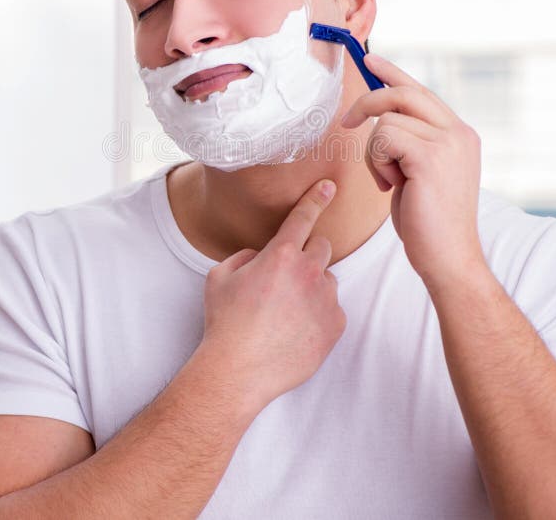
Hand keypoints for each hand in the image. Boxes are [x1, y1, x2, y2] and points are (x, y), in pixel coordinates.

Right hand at [200, 180, 345, 411]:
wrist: (238, 370)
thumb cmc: (225, 322)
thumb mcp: (219, 277)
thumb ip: (245, 256)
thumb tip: (261, 257)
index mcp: (281, 255)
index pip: (303, 217)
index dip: (316, 198)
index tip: (329, 185)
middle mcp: (308, 272)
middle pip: (321, 247)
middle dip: (306, 255)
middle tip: (285, 278)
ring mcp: (325, 299)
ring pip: (327, 279)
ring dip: (312, 286)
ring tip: (286, 311)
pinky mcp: (335, 325)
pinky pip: (333, 309)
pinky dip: (318, 314)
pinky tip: (295, 329)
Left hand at [342, 54, 483, 289]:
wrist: (448, 258)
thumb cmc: (428, 222)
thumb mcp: (419, 173)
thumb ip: (410, 143)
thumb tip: (382, 120)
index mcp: (459, 134)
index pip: (421, 91)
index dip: (393, 73)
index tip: (369, 59)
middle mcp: (458, 132)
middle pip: (403, 93)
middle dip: (367, 103)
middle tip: (347, 123)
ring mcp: (448, 142)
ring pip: (386, 120)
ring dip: (374, 153)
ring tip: (390, 181)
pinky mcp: (430, 156)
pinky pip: (383, 138)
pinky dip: (377, 163)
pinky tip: (391, 187)